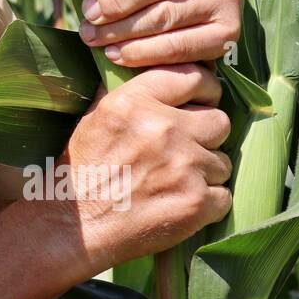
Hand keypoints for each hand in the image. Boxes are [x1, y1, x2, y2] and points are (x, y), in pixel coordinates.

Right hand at [55, 65, 232, 268]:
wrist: (75, 227)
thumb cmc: (80, 172)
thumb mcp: (94, 119)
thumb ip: (126, 94)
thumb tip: (147, 71)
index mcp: (135, 102)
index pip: (194, 77)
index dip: (204, 90)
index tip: (200, 103)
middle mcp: (163, 128)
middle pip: (219, 120)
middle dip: (206, 137)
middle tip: (184, 152)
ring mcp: (184, 165)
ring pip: (223, 161)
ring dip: (205, 173)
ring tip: (174, 183)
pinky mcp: (196, 201)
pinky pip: (224, 195)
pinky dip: (206, 203)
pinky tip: (179, 204)